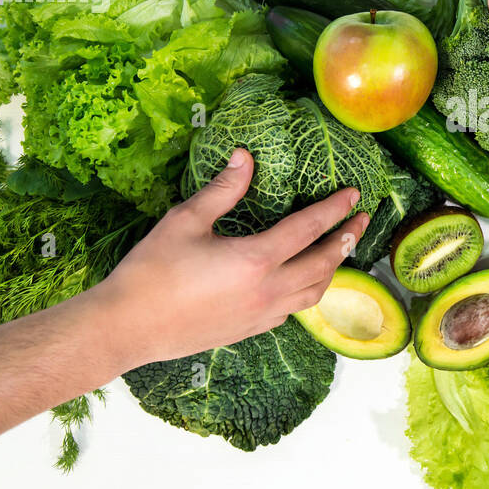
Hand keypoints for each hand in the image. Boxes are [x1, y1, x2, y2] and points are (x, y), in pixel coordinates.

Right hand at [92, 147, 368, 367]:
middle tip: (362, 220)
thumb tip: (245, 157)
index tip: (354, 195)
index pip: (308, 229)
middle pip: (323, 264)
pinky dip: (308, 292)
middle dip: (346, 240)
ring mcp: (261, 315)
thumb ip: (222, 190)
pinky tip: (303, 282)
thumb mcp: (185, 220)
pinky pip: (293, 310)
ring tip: (341, 250)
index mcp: (255, 260)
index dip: (334, 209)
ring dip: (332, 269)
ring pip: (314, 293)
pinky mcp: (250, 330)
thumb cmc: (151, 272)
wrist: (127, 328)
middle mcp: (267, 291)